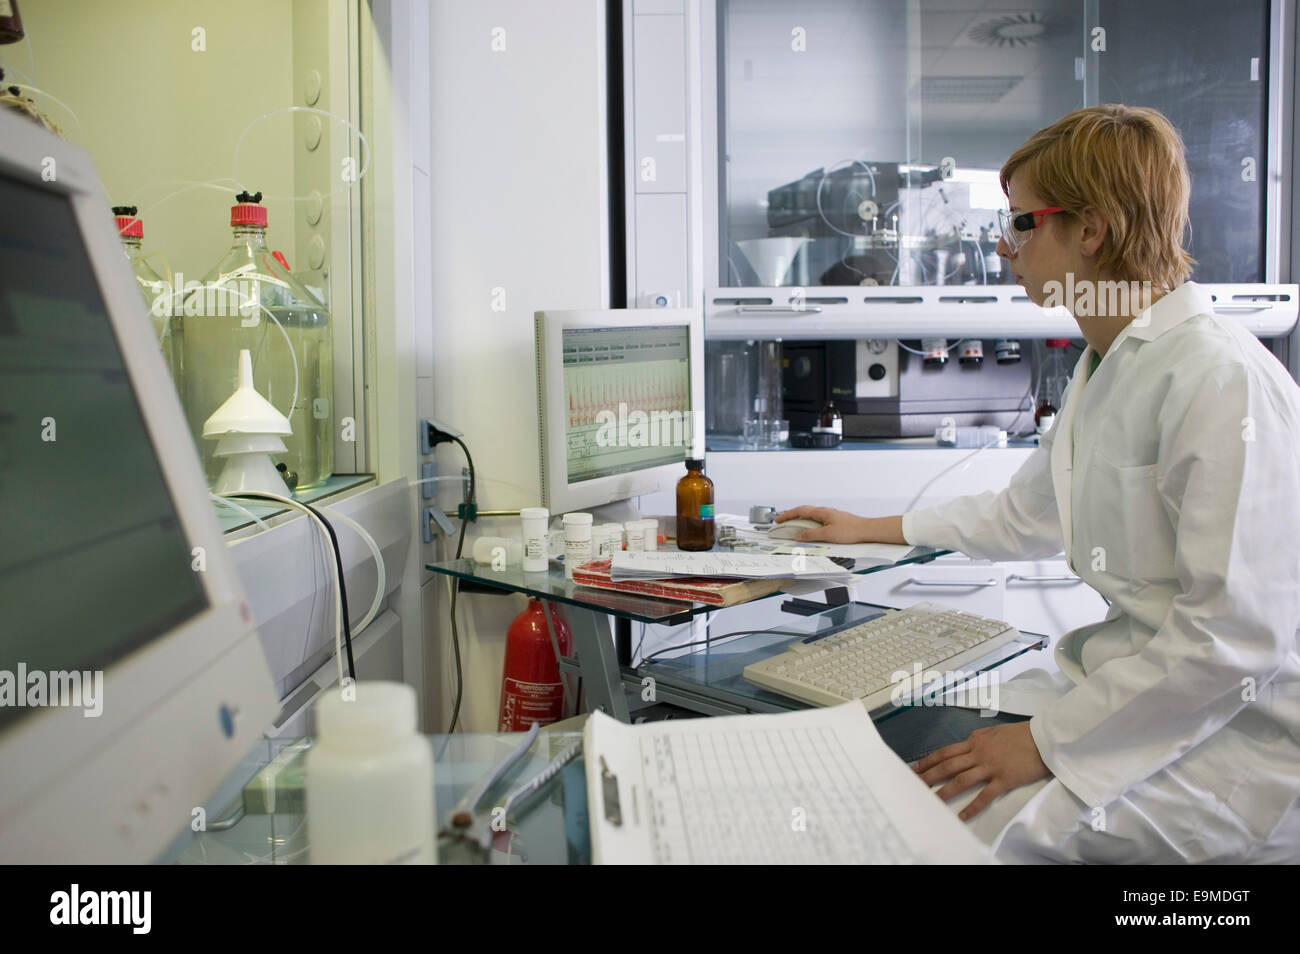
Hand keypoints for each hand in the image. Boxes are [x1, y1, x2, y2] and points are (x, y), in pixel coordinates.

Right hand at [773, 507, 905, 544]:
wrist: (867, 530)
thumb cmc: (851, 530)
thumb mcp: (828, 534)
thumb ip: (811, 535)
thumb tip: (799, 535)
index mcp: (821, 512)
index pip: (799, 511)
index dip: (787, 515)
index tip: (778, 520)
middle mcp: (825, 512)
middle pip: (804, 511)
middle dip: (791, 517)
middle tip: (782, 523)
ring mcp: (830, 516)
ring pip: (811, 516)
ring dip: (800, 520)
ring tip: (793, 528)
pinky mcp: (835, 521)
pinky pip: (817, 521)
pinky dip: (809, 524)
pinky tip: (811, 531)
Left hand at [912, 721, 1051, 820]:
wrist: (1044, 738)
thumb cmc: (1021, 734)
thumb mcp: (994, 731)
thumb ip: (978, 738)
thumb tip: (967, 743)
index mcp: (975, 741)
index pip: (946, 752)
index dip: (928, 760)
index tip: (914, 768)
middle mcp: (978, 753)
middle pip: (948, 765)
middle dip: (929, 775)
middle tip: (914, 784)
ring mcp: (990, 767)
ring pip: (962, 780)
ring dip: (945, 791)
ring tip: (932, 800)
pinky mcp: (1004, 779)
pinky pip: (985, 795)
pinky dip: (973, 806)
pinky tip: (962, 815)